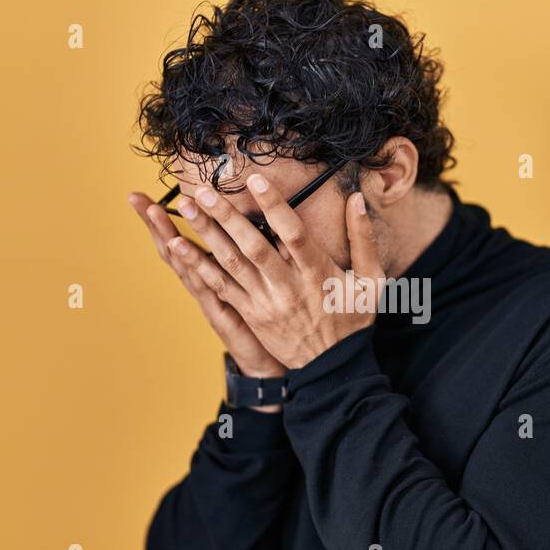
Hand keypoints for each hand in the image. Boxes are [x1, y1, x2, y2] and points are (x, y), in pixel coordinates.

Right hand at [127, 191, 287, 387]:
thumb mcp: (259, 284)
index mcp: (213, 277)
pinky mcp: (221, 314)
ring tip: (153, 211)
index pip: (186, 243)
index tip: (148, 195)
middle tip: (135, 197)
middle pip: (174, 250)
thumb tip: (254, 226)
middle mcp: (205, 287)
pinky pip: (204, 286)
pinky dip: (190, 265)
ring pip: (185, 264)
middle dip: (155, 223)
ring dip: (167, 235)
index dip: (167, 221)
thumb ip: (253, 259)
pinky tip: (177, 247)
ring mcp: (210, 301)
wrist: (270, 365)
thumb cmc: (267, 323)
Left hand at [165, 173, 382, 369]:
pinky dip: (199, 267)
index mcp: (317, 274)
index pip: (293, 234)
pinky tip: (178, 247)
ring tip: (187, 207)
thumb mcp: (371, 281)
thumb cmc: (353, 318)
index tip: (256, 181)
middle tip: (205, 190)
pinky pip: (220, 287)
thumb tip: (356, 200)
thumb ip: (363, 239)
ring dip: (207, 234)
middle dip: (227, 217)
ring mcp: (266, 302)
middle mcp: (288, 287)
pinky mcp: (251, 314)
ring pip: (232, 264)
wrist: (333, 368)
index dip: (274, 206)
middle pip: (254, 247)